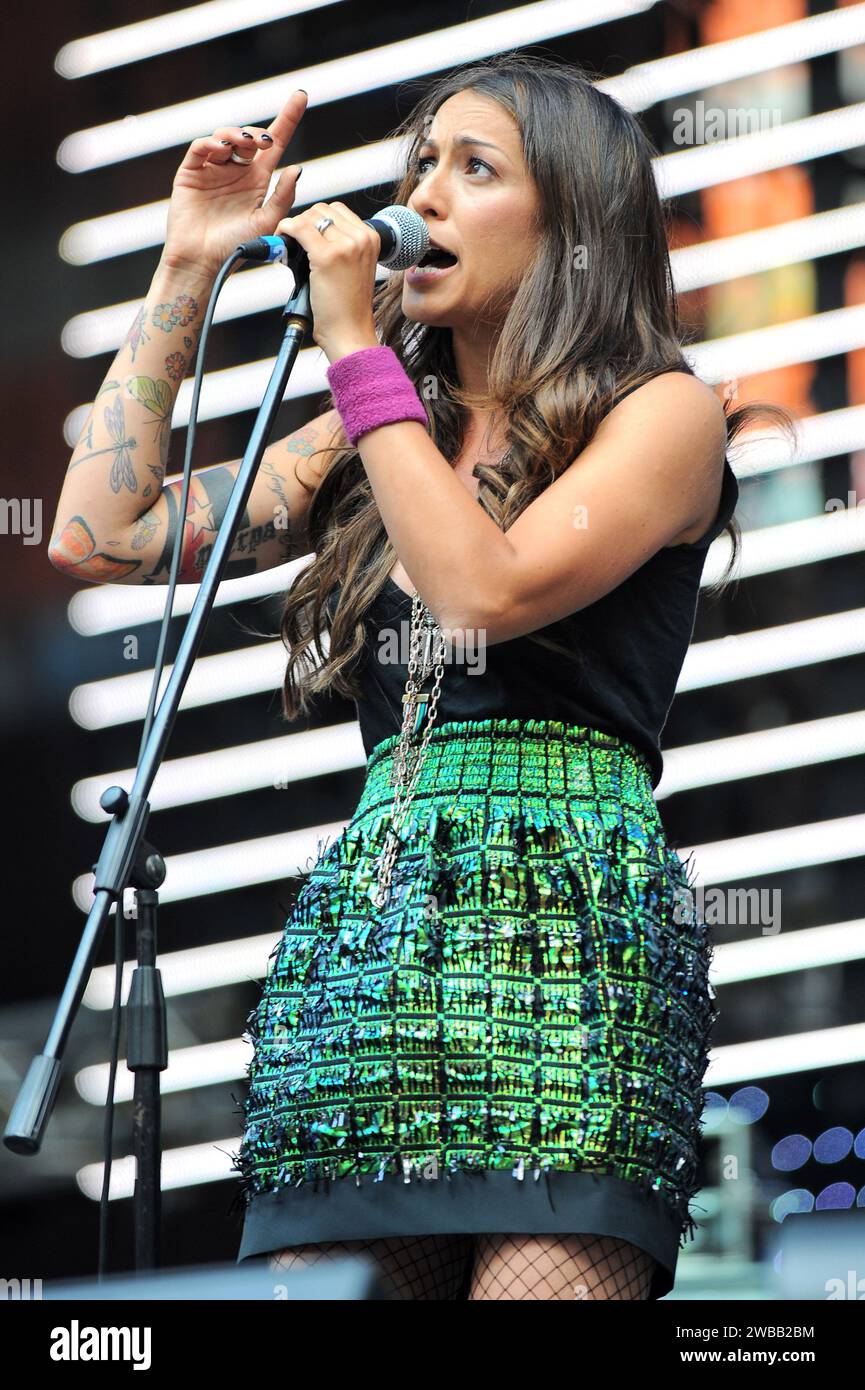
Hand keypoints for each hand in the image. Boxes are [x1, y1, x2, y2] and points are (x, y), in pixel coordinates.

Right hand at [161, 89, 308, 279]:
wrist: (204, 263)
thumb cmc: (236, 247)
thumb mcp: (267, 222)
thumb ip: (283, 196)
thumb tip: (297, 168)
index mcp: (257, 180)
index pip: (275, 144)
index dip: (287, 119)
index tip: (301, 96)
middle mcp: (237, 171)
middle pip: (250, 137)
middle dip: (258, 133)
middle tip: (265, 142)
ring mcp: (214, 169)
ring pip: (226, 136)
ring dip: (237, 134)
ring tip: (246, 143)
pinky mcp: (192, 172)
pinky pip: (201, 148)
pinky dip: (211, 142)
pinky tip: (222, 148)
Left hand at [275, 202, 379, 360]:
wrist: (350, 332)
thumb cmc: (348, 307)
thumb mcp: (354, 268)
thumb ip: (342, 245)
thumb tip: (311, 230)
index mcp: (371, 238)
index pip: (338, 210)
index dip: (318, 220)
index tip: (308, 235)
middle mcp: (362, 238)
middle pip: (323, 209)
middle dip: (305, 222)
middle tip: (296, 242)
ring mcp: (345, 246)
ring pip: (309, 216)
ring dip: (294, 227)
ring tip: (290, 246)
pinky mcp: (326, 256)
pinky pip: (298, 228)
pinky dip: (284, 231)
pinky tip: (281, 242)